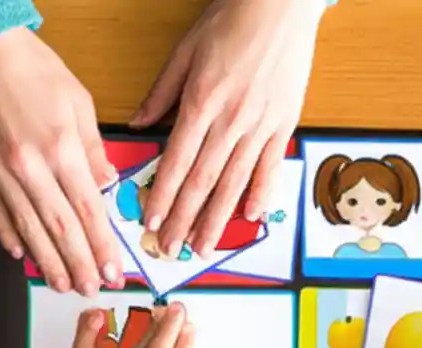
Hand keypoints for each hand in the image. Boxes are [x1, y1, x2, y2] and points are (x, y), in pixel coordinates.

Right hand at [0, 27, 122, 295]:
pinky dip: (10, 236)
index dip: (101, 247)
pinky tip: (23, 256)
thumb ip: (94, 149)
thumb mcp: (80, 103)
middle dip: (78, 265)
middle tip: (90, 288)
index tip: (112, 272)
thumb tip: (106, 184)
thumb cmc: (34, 70)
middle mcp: (29, 166)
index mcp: (61, 149)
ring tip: (61, 284)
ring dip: (47, 262)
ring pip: (27, 228)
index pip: (87, 211)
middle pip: (59, 229)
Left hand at [132, 0, 322, 257]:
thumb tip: (137, 124)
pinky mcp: (284, 123)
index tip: (150, 223)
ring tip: (203, 246)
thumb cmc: (232, 19)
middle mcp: (230, 119)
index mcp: (201, 102)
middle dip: (184, 220)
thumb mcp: (185, 50)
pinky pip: (271, 166)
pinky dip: (261, 194)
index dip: (163, 197)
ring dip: (217, 219)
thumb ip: (161, 93)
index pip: (177, 162)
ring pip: (234, 182)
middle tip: (170, 248)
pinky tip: (249, 218)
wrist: (281, 3)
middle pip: (203, 181)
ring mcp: (260, 124)